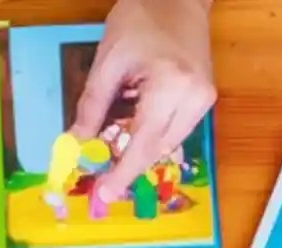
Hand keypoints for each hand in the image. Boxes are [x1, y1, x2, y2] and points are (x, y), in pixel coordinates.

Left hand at [69, 0, 214, 202]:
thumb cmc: (140, 19)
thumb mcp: (108, 61)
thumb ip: (92, 106)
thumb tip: (76, 142)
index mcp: (171, 85)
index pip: (144, 142)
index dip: (122, 172)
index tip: (105, 194)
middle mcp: (195, 98)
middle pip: (158, 149)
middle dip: (129, 167)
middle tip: (103, 182)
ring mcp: (204, 100)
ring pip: (168, 144)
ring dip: (139, 151)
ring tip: (113, 152)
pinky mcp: (205, 98)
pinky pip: (176, 130)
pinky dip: (152, 137)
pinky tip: (132, 132)